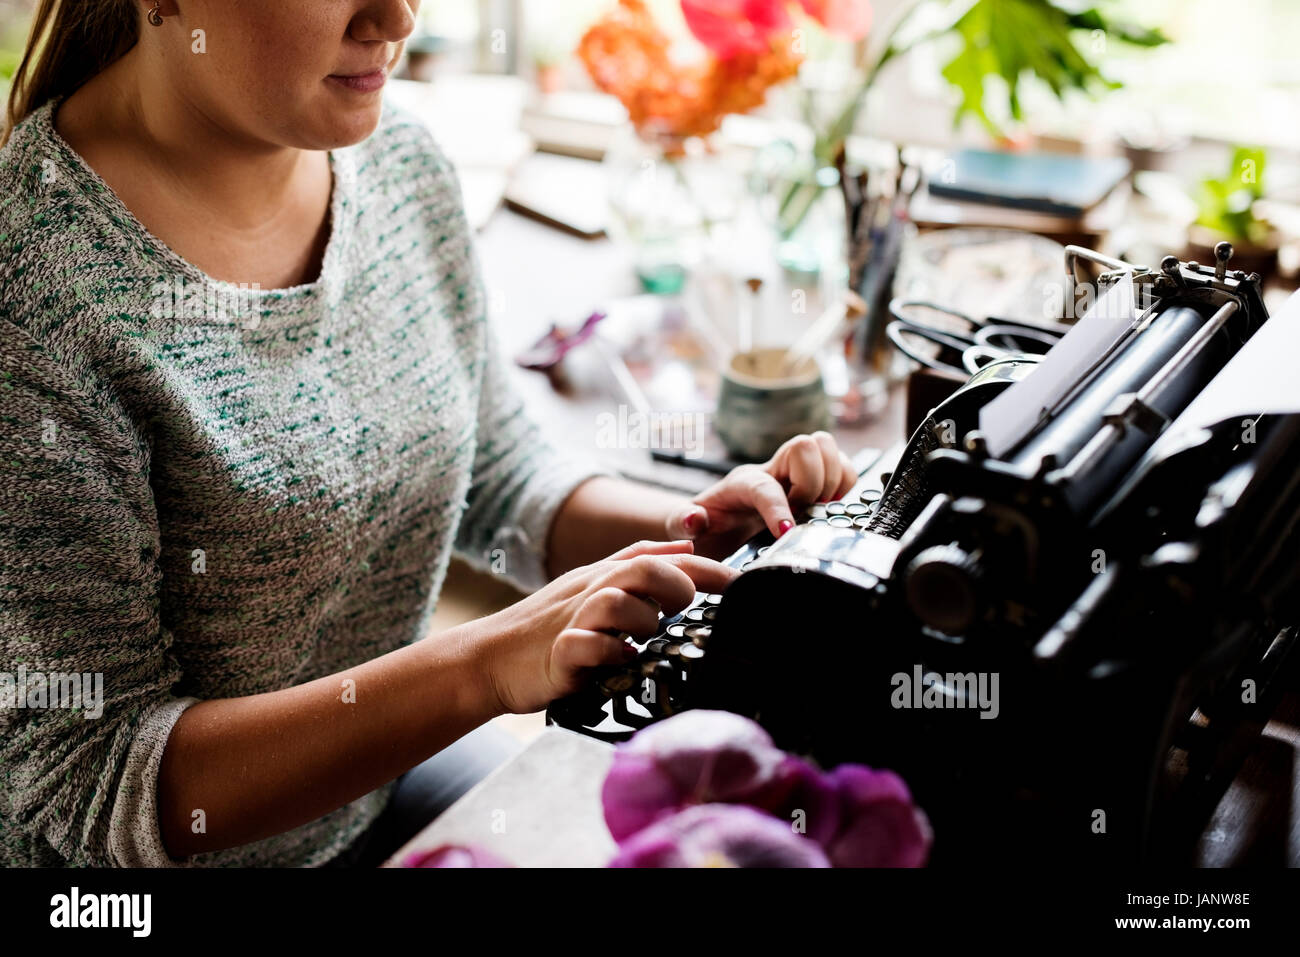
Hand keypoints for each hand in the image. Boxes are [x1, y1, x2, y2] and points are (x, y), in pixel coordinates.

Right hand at [467, 540, 738, 713]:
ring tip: (644, 638)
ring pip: (620, 603)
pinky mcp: (560, 653)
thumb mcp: (594, 586)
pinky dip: (612, 653)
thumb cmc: (549, 626)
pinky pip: (591, 646)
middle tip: (683, 610)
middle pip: (645, 569)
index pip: (664, 559)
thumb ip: (639, 564)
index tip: (742, 584)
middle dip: (676, 587)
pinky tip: (620, 661)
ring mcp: (576, 620)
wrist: (491, 657)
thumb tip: (686, 546)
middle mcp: (593, 590)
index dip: (707, 568)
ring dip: (643, 621)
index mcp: (606, 576)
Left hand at [665, 431, 856, 560]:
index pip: (766, 486)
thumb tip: (695, 520)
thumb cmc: (705, 526)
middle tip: (804, 513)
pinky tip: (830, 507)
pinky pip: (843, 467)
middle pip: (807, 445)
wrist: (713, 525)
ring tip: (819, 509)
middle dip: (813, 484)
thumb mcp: (683, 528)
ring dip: (833, 481)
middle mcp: (771, 470)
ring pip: (828, 448)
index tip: (786, 533)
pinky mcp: (814, 480)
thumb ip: (684, 522)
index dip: (780, 509)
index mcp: (741, 482)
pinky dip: (846, 485)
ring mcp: (794, 472)